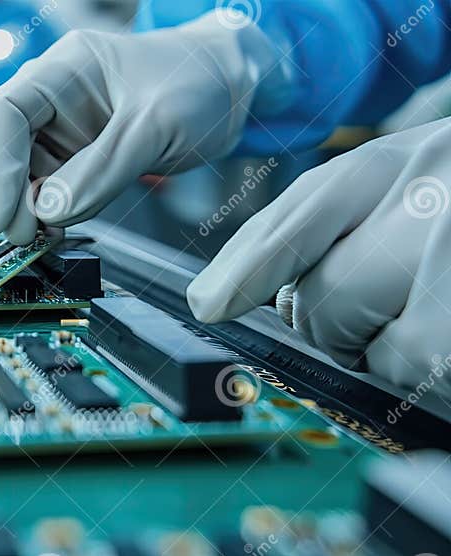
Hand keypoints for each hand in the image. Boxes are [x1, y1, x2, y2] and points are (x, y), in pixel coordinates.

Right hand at [0, 10, 282, 243]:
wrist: (230, 89)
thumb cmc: (197, 83)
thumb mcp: (157, 124)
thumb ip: (104, 167)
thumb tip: (51, 210)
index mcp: (65, 69)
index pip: (7, 113)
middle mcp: (54, 99)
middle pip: (4, 147)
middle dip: (4, 194)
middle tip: (17, 235)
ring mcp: (62, 132)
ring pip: (22, 177)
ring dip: (24, 212)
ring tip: (36, 241)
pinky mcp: (77, 162)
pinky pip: (49, 193)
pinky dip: (47, 218)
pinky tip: (52, 235)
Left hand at [188, 118, 450, 396]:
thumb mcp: (405, 186)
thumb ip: (324, 223)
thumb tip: (232, 292)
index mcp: (398, 162)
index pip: (300, 213)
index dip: (244, 266)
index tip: (209, 304)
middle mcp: (430, 195)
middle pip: (318, 298)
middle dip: (332, 323)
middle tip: (370, 312)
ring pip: (370, 345)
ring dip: (389, 352)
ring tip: (434, 315)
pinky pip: (422, 370)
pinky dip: (430, 374)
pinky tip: (449, 340)